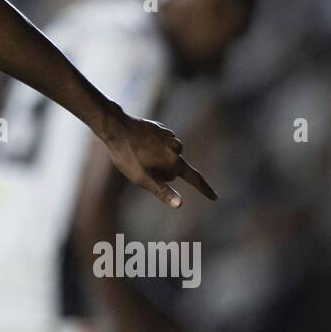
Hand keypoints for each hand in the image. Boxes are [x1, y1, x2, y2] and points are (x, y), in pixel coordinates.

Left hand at [99, 110, 216, 208]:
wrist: (116, 127)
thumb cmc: (126, 155)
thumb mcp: (141, 178)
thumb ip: (162, 191)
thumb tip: (180, 204)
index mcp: (173, 161)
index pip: (193, 178)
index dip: (204, 189)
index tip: (214, 197)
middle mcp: (176, 147)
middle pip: (174, 169)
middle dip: (161, 172)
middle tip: (140, 166)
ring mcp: (170, 136)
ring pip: (168, 157)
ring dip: (157, 159)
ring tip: (138, 154)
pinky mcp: (162, 128)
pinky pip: (162, 145)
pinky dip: (154, 148)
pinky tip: (140, 145)